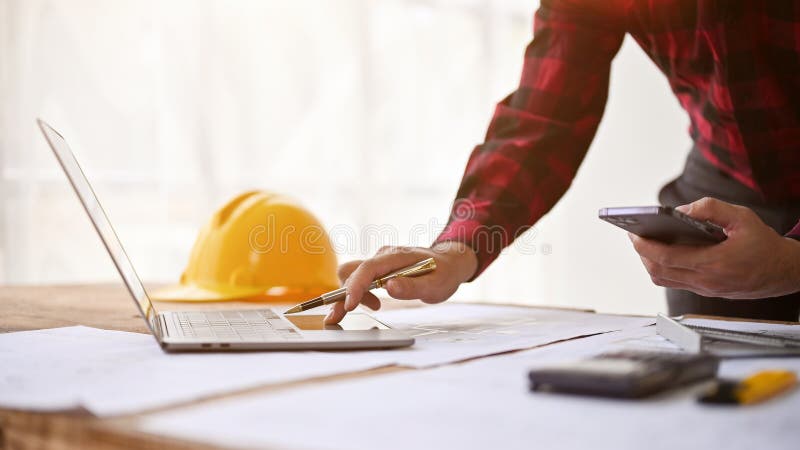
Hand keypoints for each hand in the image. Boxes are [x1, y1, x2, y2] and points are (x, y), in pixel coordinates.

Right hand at [324, 241, 478, 323]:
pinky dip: (359, 294)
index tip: (349, 305)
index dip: (355, 287)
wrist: (449, 262)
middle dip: (342, 295)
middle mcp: (382, 257)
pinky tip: (375, 305)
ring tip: (373, 308)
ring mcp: (379, 262)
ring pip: (351, 276)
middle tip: (337, 318)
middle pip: (351, 271)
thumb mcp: (435, 285)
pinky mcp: (378, 270)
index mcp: (395, 257)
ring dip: (350, 295)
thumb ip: (413, 286)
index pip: (367, 268)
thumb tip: (390, 287)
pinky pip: (360, 280)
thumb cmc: (444, 273)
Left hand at [629, 197, 799, 298]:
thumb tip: (681, 209)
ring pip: (664, 280)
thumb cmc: (764, 244)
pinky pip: (675, 282)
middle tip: (635, 235)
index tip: (633, 234)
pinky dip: (663, 268)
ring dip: (650, 262)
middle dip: (642, 253)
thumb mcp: (742, 217)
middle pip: (659, 272)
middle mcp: (706, 281)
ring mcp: (705, 289)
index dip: (645, 247)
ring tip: (645, 242)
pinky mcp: (706, 292)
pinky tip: (662, 252)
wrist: (784, 272)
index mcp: (714, 263)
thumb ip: (711, 209)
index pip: (667, 258)